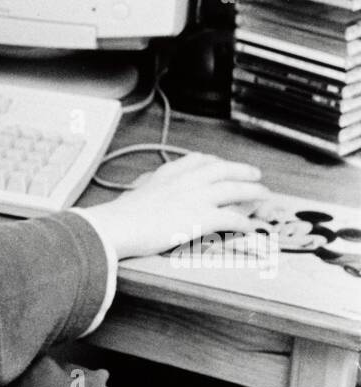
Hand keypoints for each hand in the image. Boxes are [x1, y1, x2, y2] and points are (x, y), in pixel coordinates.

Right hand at [82, 153, 267, 258]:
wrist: (122, 224)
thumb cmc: (123, 215)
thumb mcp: (137, 193)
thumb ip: (149, 190)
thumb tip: (146, 195)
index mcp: (170, 173)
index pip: (198, 160)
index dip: (215, 162)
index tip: (222, 164)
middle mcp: (187, 180)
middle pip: (223, 170)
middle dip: (242, 171)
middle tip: (255, 175)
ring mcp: (196, 197)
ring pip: (234, 190)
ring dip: (252, 192)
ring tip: (264, 196)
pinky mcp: (203, 217)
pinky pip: (232, 217)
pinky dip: (245, 222)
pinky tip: (251, 226)